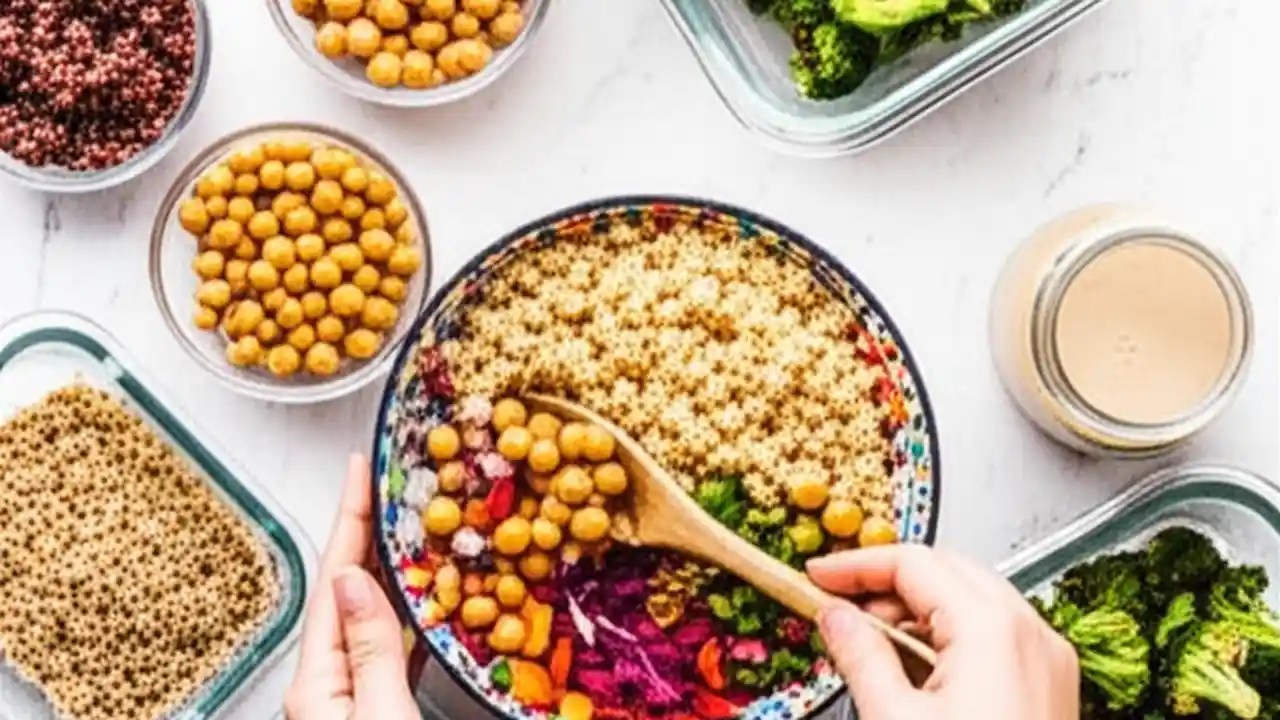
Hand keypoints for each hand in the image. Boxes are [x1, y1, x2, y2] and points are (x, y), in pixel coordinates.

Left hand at [285, 454, 419, 719]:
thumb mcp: (383, 715)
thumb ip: (373, 650)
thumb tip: (355, 581)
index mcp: (318, 684)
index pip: (335, 581)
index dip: (351, 518)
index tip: (360, 469)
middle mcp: (327, 688)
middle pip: (350, 592)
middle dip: (370, 534)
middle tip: (391, 485)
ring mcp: (350, 701)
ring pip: (374, 619)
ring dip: (393, 570)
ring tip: (414, 527)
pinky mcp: (378, 714)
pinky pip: (393, 650)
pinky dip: (411, 617)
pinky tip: (428, 602)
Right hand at [807, 546, 1078, 719]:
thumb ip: (861, 656)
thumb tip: (836, 618)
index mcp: (992, 630)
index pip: (915, 565)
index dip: (857, 566)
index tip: (818, 576)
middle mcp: (1029, 634)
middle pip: (949, 571)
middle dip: (889, 581)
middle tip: (839, 604)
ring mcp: (1047, 660)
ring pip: (974, 601)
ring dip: (917, 609)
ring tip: (870, 640)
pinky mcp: (1050, 685)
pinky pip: (994, 636)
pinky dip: (949, 636)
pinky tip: (914, 667)